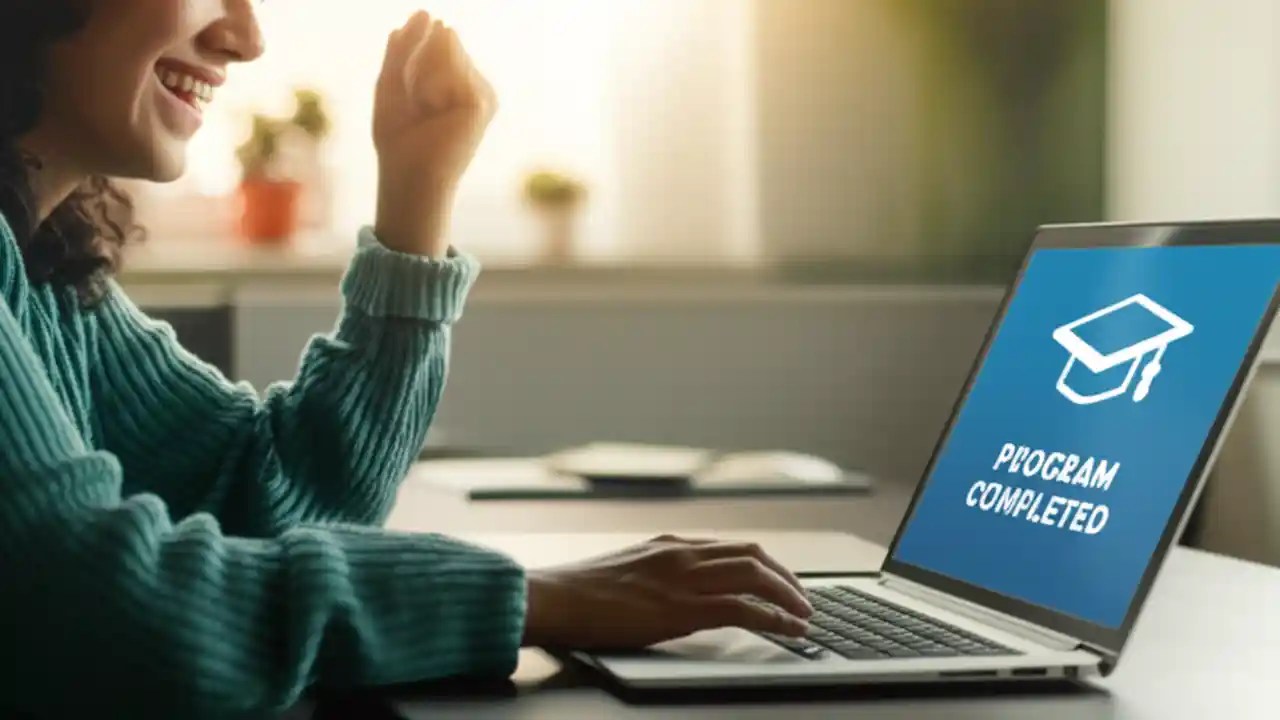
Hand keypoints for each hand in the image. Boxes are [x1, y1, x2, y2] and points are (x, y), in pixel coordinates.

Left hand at [372, 11, 496, 257]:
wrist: (408, 172)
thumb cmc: (399, 136)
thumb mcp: (392, 80)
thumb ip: (404, 47)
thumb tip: (425, 13)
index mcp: (453, 79)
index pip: (432, 38)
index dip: (409, 60)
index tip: (410, 99)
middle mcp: (472, 83)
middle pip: (440, 40)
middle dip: (416, 66)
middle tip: (418, 106)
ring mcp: (480, 92)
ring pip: (446, 50)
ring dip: (423, 78)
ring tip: (427, 111)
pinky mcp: (483, 101)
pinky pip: (451, 68)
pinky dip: (431, 89)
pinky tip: (436, 113)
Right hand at [522, 535, 813, 649]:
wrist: (553, 597)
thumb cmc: (578, 592)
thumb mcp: (626, 572)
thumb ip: (657, 576)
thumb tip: (679, 595)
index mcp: (668, 545)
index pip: (730, 547)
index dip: (763, 565)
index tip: (778, 581)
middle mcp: (682, 553)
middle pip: (753, 555)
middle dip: (785, 577)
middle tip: (801, 599)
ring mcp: (683, 578)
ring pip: (755, 575)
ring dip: (788, 595)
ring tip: (804, 615)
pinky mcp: (681, 608)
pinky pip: (742, 609)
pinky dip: (773, 618)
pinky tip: (788, 629)